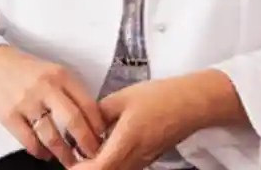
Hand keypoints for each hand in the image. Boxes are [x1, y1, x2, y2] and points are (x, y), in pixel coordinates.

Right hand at [0, 45, 106, 165]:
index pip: (88, 104)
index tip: (104, 140)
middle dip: (86, 144)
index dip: (98, 127)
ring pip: (52, 136)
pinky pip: (30, 141)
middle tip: (91, 156)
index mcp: (61, 75)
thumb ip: (71, 93)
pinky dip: (40, 152)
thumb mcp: (53, 72)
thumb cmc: (26, 72)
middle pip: (74, 122)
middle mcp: (45, 87)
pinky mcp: (9, 115)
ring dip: (64, 154)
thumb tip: (92, 123)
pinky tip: (45, 154)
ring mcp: (26, 102)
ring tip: (70, 161)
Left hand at [77, 70, 246, 169]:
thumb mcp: (122, 98)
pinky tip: (104, 147)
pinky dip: (111, 162)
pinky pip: (125, 167)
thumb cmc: (161, 97)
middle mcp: (136, 157)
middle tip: (72, 155)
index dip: (80, 168)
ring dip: (99, 165)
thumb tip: (83, 122)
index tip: (68, 159)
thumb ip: (98, 113)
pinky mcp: (148, 158)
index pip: (99, 168)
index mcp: (127, 141)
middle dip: (86, 168)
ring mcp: (144, 160)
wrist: (193, 103)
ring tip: (85, 150)